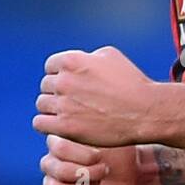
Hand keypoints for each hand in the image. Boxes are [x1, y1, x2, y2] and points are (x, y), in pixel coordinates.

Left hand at [33, 47, 154, 146]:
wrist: (144, 112)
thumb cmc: (132, 83)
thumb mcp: (111, 57)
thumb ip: (87, 57)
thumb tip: (78, 61)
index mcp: (72, 61)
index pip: (50, 67)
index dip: (60, 76)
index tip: (72, 86)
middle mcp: (64, 81)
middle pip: (46, 86)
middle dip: (58, 93)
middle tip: (74, 103)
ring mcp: (63, 104)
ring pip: (42, 104)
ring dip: (52, 109)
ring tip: (69, 115)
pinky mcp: (65, 126)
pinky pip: (40, 123)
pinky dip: (48, 125)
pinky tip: (60, 126)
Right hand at [37, 135, 150, 184]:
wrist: (132, 174)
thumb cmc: (121, 152)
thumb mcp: (110, 137)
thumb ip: (92, 130)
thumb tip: (81, 122)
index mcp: (57, 142)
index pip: (57, 147)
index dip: (80, 155)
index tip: (100, 155)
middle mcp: (52, 163)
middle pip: (55, 168)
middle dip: (83, 172)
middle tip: (104, 170)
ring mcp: (53, 184)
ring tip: (97, 184)